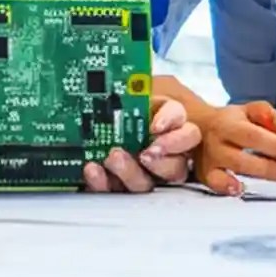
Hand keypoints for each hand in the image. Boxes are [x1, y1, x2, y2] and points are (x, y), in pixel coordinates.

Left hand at [83, 96, 199, 192]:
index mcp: (172, 130)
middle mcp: (162, 157)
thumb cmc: (115, 106)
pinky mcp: (117, 188)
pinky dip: (103, 181)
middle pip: (176, 167)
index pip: (189, 135)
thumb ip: (139, 94)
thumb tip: (134, 84)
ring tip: (113, 157)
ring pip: (147, 184)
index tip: (156, 127)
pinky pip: (114, 191)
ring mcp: (140, 176)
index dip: (176, 135)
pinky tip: (93, 169)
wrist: (86, 125)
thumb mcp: (132, 96)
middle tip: (145, 153)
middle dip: (161, 161)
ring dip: (131, 171)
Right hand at [194, 100, 275, 195]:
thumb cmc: (234, 121)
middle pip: (245, 156)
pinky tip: (242, 188)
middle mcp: (217, 142)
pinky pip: (215, 184)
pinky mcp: (205, 175)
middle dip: (274, 164)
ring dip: (263, 174)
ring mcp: (210, 160)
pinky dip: (228, 187)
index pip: (257, 136)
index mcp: (230, 122)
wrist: (197, 127)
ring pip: (235, 169)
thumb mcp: (255, 111)